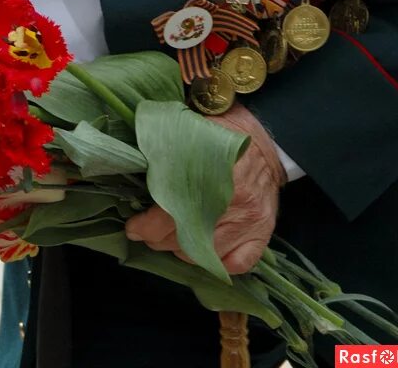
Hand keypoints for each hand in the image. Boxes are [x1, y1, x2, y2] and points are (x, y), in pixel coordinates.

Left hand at [125, 104, 284, 273]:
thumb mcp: (190, 132)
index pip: (170, 214)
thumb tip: (130, 164)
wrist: (267, 142)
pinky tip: (203, 250)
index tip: (133, 227)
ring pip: (205, 255)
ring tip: (170, 238)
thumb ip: (163, 152)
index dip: (145, 226)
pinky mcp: (262, 233)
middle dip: (157, 239)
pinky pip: (237, 264)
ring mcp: (250, 221)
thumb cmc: (220, 136)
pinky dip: (217, 262)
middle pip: (184, 239)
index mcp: (212, 175)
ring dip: (182, 251)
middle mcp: (234, 203)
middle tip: (146, 232)